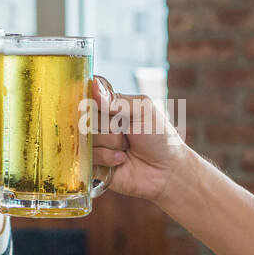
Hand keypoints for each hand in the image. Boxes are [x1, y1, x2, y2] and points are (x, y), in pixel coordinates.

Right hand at [90, 75, 193, 204]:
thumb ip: (116, 100)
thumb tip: (94, 84)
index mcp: (111, 107)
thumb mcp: (143, 110)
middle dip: (108, 126)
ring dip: (110, 143)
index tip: (104, 106)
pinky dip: (107, 158)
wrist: (167, 170)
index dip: (93, 101)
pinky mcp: (94, 164)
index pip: (89, 96)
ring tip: (126, 149)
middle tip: (126, 132)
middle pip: (86, 117)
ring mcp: (96, 144)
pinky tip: (121, 160)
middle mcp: (100, 124)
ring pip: (86, 137)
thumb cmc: (160, 137)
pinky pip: (87, 157)